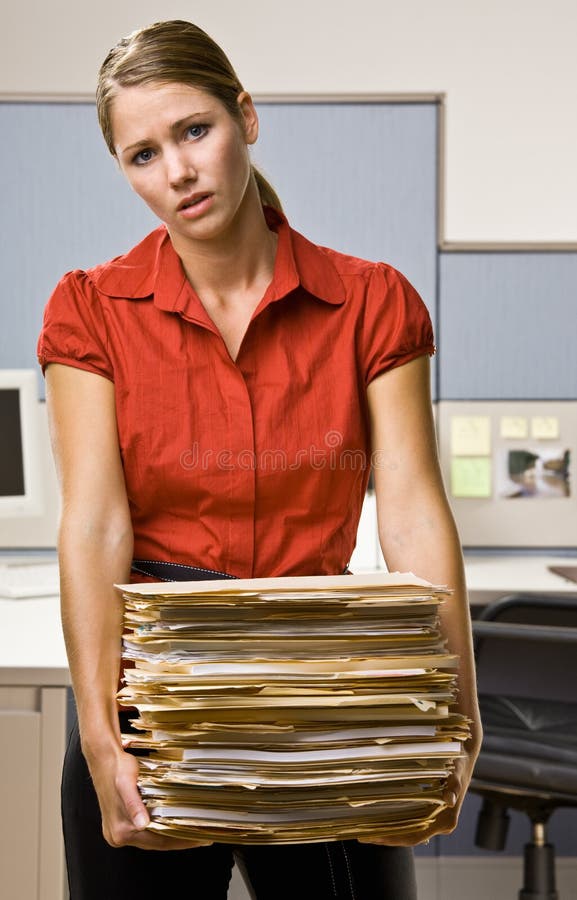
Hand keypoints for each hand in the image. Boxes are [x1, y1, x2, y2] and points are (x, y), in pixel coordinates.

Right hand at [87, 745, 212, 850]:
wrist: (103, 760)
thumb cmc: (117, 768)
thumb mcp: (127, 783)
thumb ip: (134, 805)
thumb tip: (141, 824)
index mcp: (120, 829)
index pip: (158, 842)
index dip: (181, 841)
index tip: (199, 839)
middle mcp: (117, 835)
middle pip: (156, 843)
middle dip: (178, 840)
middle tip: (200, 837)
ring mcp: (117, 833)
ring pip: (151, 839)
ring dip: (169, 835)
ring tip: (190, 832)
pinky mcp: (119, 826)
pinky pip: (144, 834)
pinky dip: (158, 829)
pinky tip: (171, 825)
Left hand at [358, 740, 481, 847]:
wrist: (464, 753)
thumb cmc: (458, 762)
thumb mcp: (456, 771)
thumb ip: (453, 786)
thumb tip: (449, 799)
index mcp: (447, 820)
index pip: (416, 836)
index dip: (395, 838)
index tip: (376, 837)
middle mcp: (441, 824)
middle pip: (410, 837)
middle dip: (387, 837)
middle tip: (363, 836)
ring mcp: (436, 819)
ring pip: (409, 831)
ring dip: (390, 831)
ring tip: (368, 830)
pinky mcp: (432, 812)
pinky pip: (411, 822)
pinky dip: (396, 822)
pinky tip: (381, 818)